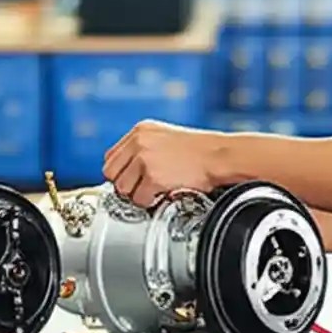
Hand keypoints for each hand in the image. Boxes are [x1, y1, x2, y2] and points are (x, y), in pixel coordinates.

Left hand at [102, 120, 228, 206]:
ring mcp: (145, 159)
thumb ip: (144, 148)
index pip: (111, 157)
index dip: (120, 172)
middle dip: (125, 185)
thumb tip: (128, 170)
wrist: (220, 156)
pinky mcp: (153, 177)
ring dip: (137, 195)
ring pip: (122, 189)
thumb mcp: (166, 138)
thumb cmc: (200, 150)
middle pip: (111, 173)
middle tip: (142, 188)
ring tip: (155, 191)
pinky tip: (163, 194)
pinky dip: (150, 202)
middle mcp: (139, 142)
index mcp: (141, 130)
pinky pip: (139, 199)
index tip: (131, 180)